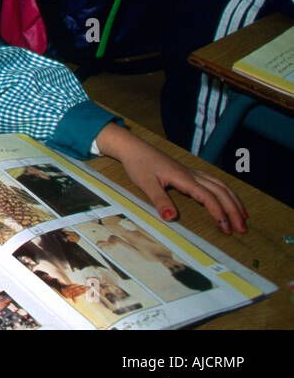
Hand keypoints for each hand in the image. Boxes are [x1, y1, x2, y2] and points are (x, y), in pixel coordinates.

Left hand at [95, 124, 246, 233]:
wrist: (134, 148)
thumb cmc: (139, 164)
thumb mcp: (146, 184)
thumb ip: (160, 200)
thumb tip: (172, 218)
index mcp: (183, 178)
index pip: (208, 197)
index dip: (219, 212)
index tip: (226, 228)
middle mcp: (192, 175)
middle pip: (220, 191)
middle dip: (233, 210)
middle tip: (242, 229)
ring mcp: (191, 173)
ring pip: (220, 185)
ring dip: (233, 201)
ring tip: (242, 217)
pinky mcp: (188, 173)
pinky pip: (213, 182)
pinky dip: (225, 192)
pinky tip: (227, 199)